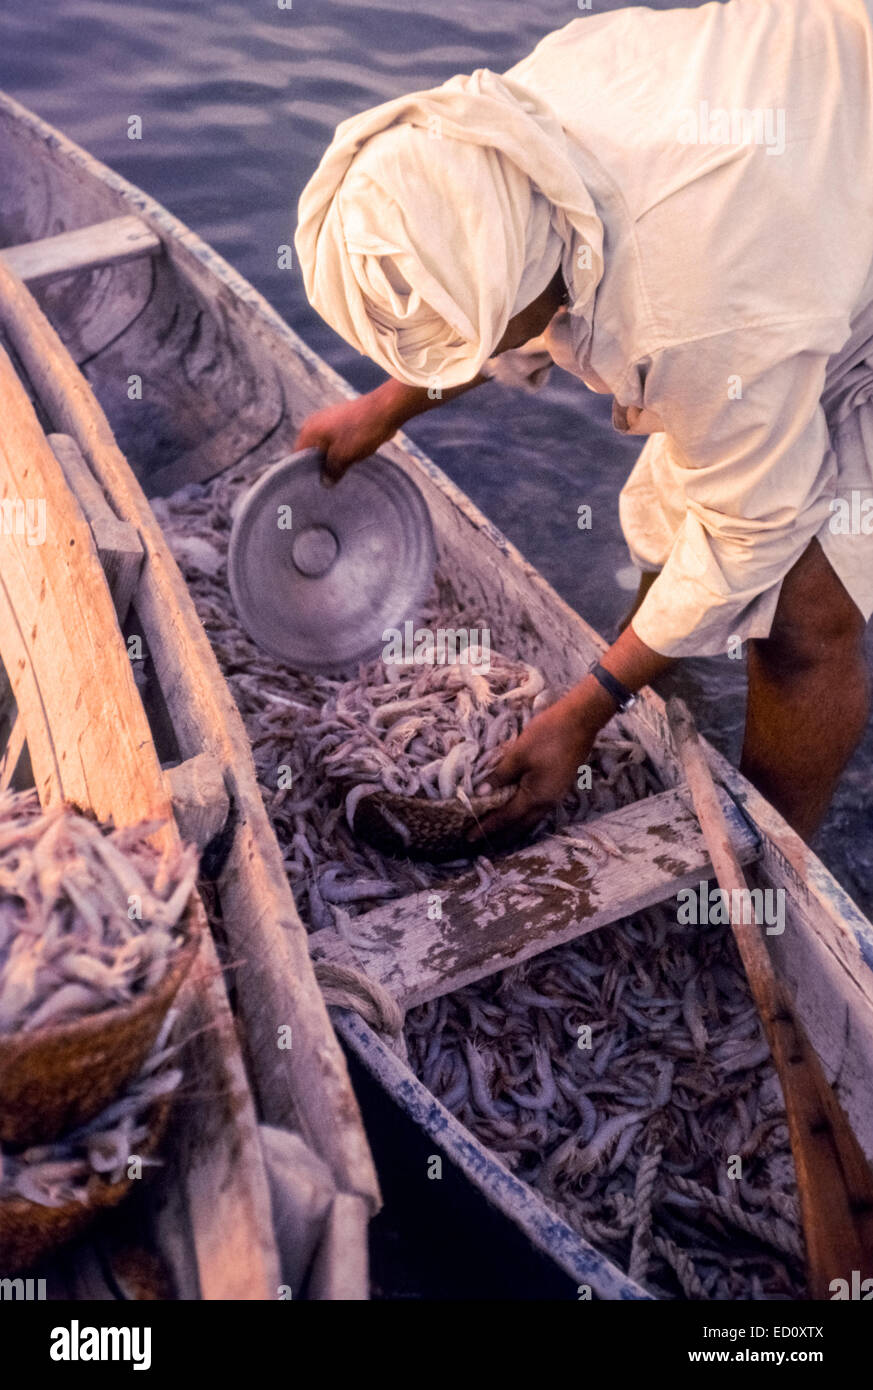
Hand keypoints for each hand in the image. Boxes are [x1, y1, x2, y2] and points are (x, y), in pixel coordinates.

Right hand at [295, 393, 393, 484]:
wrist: (385, 410)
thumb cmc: (361, 431)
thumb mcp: (343, 456)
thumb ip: (331, 471)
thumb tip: (325, 482)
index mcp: (309, 431)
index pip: (297, 457)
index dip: (303, 473)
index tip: (311, 487)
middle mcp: (315, 425)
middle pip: (311, 453)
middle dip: (319, 467)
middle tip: (327, 485)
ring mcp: (329, 422)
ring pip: (326, 448)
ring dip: (332, 461)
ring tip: (340, 476)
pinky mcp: (343, 423)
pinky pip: (337, 442)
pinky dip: (341, 452)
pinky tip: (350, 463)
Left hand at [470, 694, 594, 844]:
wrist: (580, 721)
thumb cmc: (548, 736)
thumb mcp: (519, 754)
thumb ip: (500, 775)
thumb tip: (481, 792)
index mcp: (536, 797)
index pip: (506, 818)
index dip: (487, 827)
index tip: (469, 837)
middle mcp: (547, 802)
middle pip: (520, 826)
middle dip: (500, 835)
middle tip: (480, 841)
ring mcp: (555, 795)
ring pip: (530, 819)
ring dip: (513, 827)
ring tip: (496, 832)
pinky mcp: (558, 787)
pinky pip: (537, 810)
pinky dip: (523, 815)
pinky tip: (516, 812)